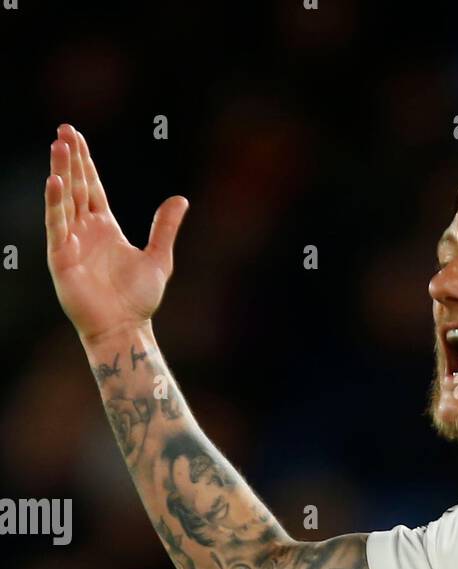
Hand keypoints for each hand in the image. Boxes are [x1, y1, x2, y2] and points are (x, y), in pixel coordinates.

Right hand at [45, 123, 187, 343]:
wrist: (125, 328)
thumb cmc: (138, 299)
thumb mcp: (159, 258)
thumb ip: (165, 228)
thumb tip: (181, 199)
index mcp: (105, 228)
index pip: (92, 187)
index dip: (85, 162)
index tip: (76, 136)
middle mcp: (85, 231)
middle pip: (76, 187)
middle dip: (70, 158)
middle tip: (64, 129)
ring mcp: (71, 243)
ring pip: (64, 200)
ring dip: (60, 173)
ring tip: (58, 146)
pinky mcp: (61, 258)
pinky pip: (56, 226)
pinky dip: (55, 204)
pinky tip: (54, 182)